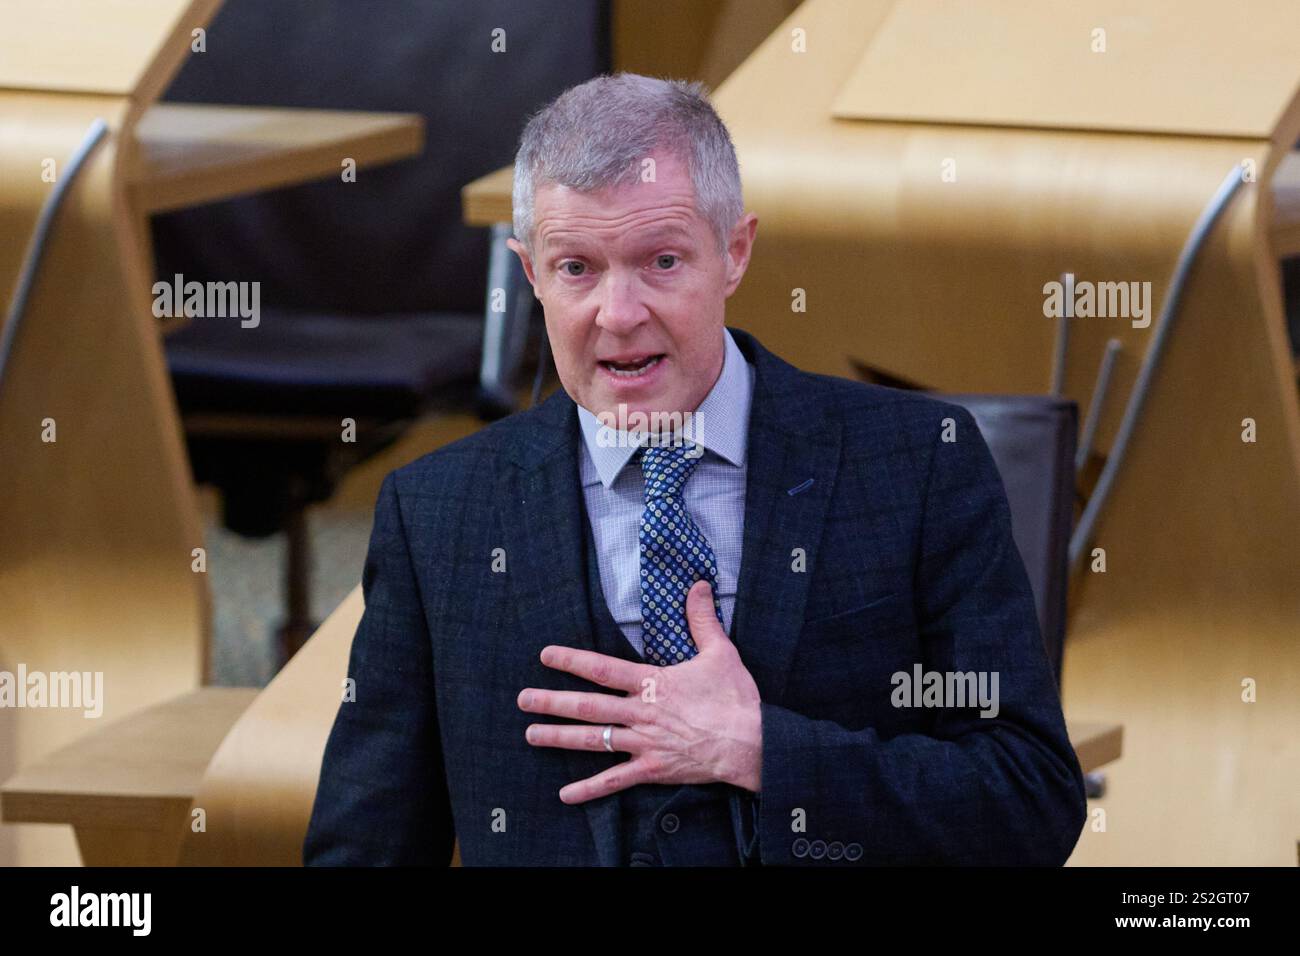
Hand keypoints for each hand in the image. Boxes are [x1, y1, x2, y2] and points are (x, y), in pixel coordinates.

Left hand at [517, 580, 762, 803]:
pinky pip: (614, 781)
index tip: (546, 656)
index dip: (571, 661)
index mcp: (651, 683)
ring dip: (558, 737)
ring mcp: (643, 744)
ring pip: (592, 740)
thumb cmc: (735, 698)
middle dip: (551, 702)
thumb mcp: (720, 652)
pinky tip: (565, 794)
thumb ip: (702, 619)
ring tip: (530, 734)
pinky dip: (589, 789)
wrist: (752, 743)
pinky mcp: (652, 770)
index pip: (602, 669)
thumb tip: (698, 586)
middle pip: (586, 706)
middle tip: (522, 699)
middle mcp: (640, 713)